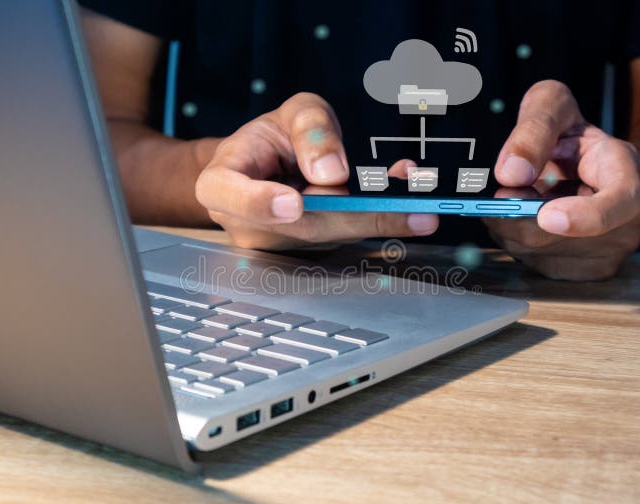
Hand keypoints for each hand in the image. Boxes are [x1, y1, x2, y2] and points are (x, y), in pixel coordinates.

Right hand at [195, 92, 438, 248]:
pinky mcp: (308, 253)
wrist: (260, 172)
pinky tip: (406, 194)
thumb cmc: (269, 141)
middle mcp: (247, 225)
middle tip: (415, 214)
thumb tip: (333, 172)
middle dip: (362, 218)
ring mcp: (279, 246)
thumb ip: (309, 129)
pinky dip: (380, 215)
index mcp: (221, 184)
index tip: (293, 203)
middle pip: (302, 224)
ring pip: (333, 234)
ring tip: (418, 192)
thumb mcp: (288, 114)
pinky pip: (346, 237)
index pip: (227, 195)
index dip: (259, 203)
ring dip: (381, 215)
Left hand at [483, 81, 639, 279]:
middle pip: (556, 236)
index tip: (547, 216)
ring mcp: (607, 256)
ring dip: (511, 225)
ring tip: (525, 197)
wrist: (596, 169)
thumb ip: (534, 129)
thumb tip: (512, 173)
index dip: (583, 217)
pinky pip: (531, 262)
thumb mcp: (554, 108)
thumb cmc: (574, 137)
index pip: (618, 205)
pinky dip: (515, 240)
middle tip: (507, 186)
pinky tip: (527, 219)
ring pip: (535, 251)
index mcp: (631, 179)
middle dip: (515, 210)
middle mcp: (627, 226)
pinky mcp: (582, 274)